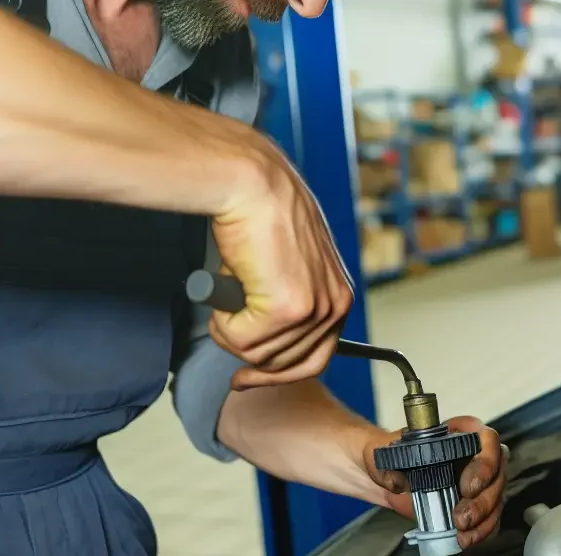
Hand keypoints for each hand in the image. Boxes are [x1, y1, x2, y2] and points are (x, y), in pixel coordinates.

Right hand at [208, 135, 352, 389]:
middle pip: (284, 364)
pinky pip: (241, 340)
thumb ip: (284, 300)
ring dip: (231, 327)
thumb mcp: (287, 265)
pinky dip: (223, 320)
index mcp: (338, 296)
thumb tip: (260, 338)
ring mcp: (313, 310)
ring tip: (230, 288)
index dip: (277, 373)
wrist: (253, 184)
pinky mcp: (287, 309)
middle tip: (226, 331)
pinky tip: (227, 286)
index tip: (247, 376)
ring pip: (257, 354)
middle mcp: (333, 306)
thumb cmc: (263, 214)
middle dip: (249, 354)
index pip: (315, 358)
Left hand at [363, 416, 507, 549]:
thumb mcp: (385, 453)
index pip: (486, 439)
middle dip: (483, 500)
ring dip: (483, 518)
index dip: (484, 463)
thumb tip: (400, 482)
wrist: (387, 474)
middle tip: (461, 517)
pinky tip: (464, 539)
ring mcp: (479, 480)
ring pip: (496, 498)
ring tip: (461, 531)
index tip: (468, 486)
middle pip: (497, 474)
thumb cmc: (390, 454)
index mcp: (460, 432)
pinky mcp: (475, 503)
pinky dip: (480, 531)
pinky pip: (489, 517)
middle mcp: (475, 453)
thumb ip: (390, 464)